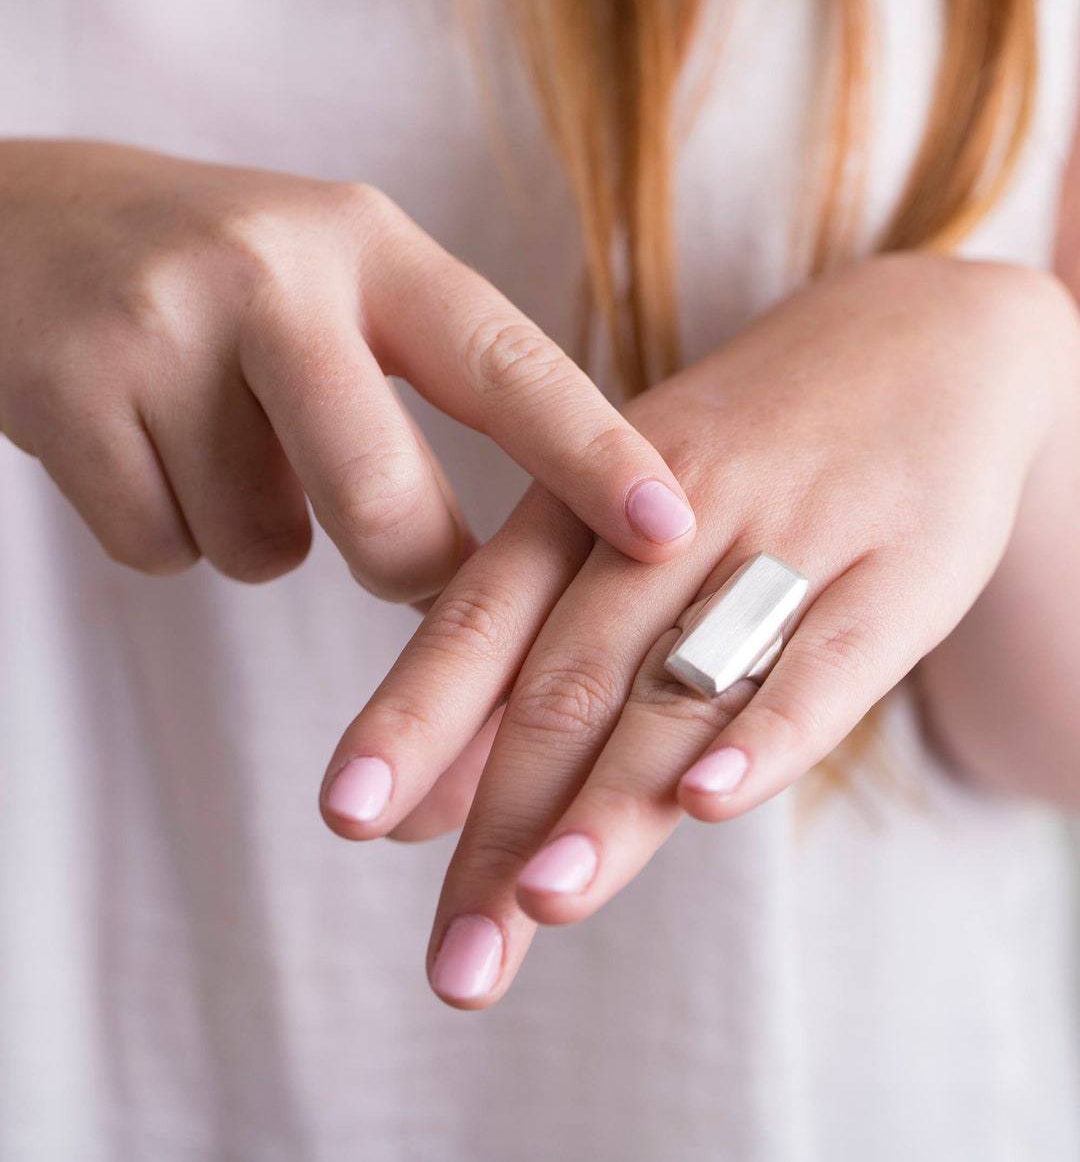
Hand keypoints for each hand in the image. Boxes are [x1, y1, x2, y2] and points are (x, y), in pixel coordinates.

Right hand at [0, 140, 694, 602]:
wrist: (10, 215)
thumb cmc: (211, 270)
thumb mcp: (326, 269)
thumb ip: (415, 373)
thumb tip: (493, 559)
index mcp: (365, 239)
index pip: (505, 360)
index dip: (593, 453)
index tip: (671, 527)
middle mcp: (273, 271)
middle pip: (383, 501)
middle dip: (405, 570)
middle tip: (399, 568)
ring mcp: (162, 329)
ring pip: (262, 545)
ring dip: (249, 528)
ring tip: (203, 431)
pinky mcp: (66, 392)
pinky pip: (161, 549)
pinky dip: (161, 529)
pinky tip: (133, 442)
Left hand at [319, 251, 1079, 1005]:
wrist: (924, 340)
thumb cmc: (749, 454)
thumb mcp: (626, 519)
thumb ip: (538, 652)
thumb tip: (432, 801)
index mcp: (584, 497)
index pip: (484, 615)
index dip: (415, 714)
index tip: (349, 817)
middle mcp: (667, 514)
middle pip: (569, 675)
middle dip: (502, 821)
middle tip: (456, 958)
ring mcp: (784, 537)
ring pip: (681, 679)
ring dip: (610, 796)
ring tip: (542, 900)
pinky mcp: (895, 572)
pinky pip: (823, 659)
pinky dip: (765, 733)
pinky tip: (709, 805)